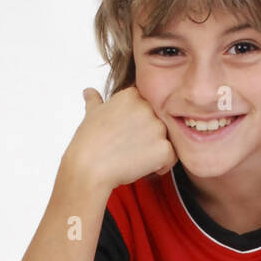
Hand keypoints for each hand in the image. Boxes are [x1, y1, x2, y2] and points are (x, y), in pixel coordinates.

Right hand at [59, 86, 175, 192]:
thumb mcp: (91, 115)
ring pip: (166, 139)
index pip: (146, 107)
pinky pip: (171, 156)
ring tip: (133, 156)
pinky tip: (141, 166)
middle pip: (157, 122)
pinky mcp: (164, 148)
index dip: (137, 122)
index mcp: (131, 94)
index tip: (124, 133)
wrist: (89, 168)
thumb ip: (96, 101)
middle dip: (147, 136)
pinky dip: (161, 165)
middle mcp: (147, 107)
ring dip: (154, 150)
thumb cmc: (88, 143)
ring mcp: (157, 127)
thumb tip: (89, 92)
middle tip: (127, 147)